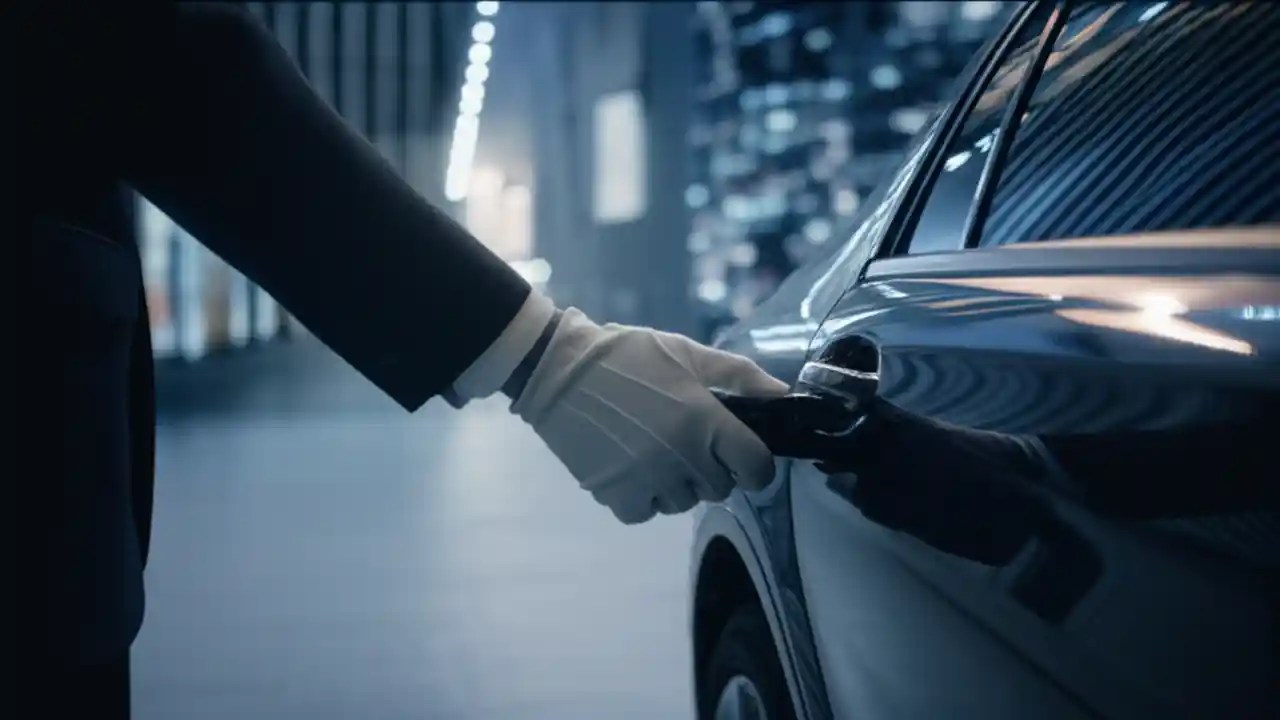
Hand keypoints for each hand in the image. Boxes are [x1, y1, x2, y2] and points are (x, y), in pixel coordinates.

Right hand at [511, 308, 788, 523]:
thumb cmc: (629, 356)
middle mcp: (681, 456)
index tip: (743, 456)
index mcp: (704, 420)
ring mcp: (647, 479)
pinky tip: (632, 467)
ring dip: (677, 484)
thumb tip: (784, 394)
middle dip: (712, 469)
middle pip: (720, 488)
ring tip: (656, 452)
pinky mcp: (616, 494)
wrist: (559, 371)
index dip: (756, 465)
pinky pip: (647, 512)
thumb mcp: (687, 353)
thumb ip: (739, 375)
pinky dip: (643, 497)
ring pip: (683, 503)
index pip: (756, 466)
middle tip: (688, 442)